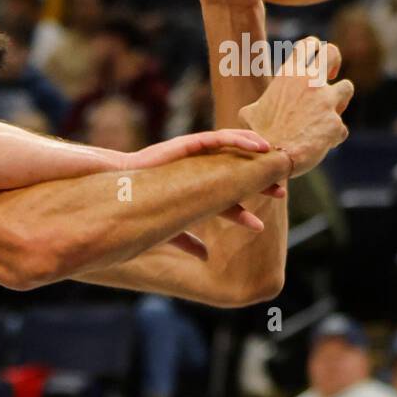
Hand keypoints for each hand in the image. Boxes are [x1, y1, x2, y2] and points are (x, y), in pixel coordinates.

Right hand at [125, 129, 286, 243]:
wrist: (115, 188)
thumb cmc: (134, 205)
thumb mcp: (167, 226)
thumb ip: (185, 240)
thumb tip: (207, 258)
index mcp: (188, 192)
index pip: (221, 200)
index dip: (241, 211)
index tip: (259, 225)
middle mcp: (193, 173)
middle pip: (232, 175)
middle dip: (257, 182)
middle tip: (281, 192)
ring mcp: (191, 158)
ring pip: (231, 154)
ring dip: (255, 157)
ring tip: (276, 163)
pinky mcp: (189, 144)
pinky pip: (221, 139)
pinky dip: (241, 140)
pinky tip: (260, 146)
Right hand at [239, 37, 351, 176]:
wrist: (269, 158)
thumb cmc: (256, 136)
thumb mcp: (249, 112)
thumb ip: (264, 103)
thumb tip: (261, 109)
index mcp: (288, 75)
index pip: (307, 45)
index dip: (313, 47)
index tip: (314, 56)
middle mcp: (310, 82)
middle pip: (332, 53)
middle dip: (333, 62)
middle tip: (330, 76)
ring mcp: (326, 102)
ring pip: (346, 88)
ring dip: (338, 101)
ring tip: (324, 116)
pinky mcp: (336, 124)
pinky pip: (339, 128)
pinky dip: (331, 136)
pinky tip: (318, 146)